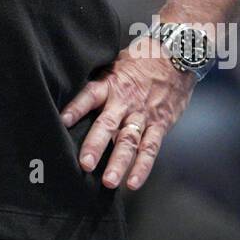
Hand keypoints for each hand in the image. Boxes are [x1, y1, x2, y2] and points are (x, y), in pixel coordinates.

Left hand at [60, 33, 196, 190]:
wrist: (177, 56)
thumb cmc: (141, 60)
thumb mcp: (115, 63)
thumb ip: (99, 81)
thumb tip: (71, 91)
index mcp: (111, 83)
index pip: (90, 95)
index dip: (76, 108)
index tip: (62, 122)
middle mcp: (125, 101)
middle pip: (108, 124)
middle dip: (96, 145)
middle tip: (84, 164)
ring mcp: (143, 114)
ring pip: (129, 141)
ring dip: (119, 163)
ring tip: (108, 182)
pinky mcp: (159, 124)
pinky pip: (150, 148)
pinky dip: (142, 166)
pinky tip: (133, 183)